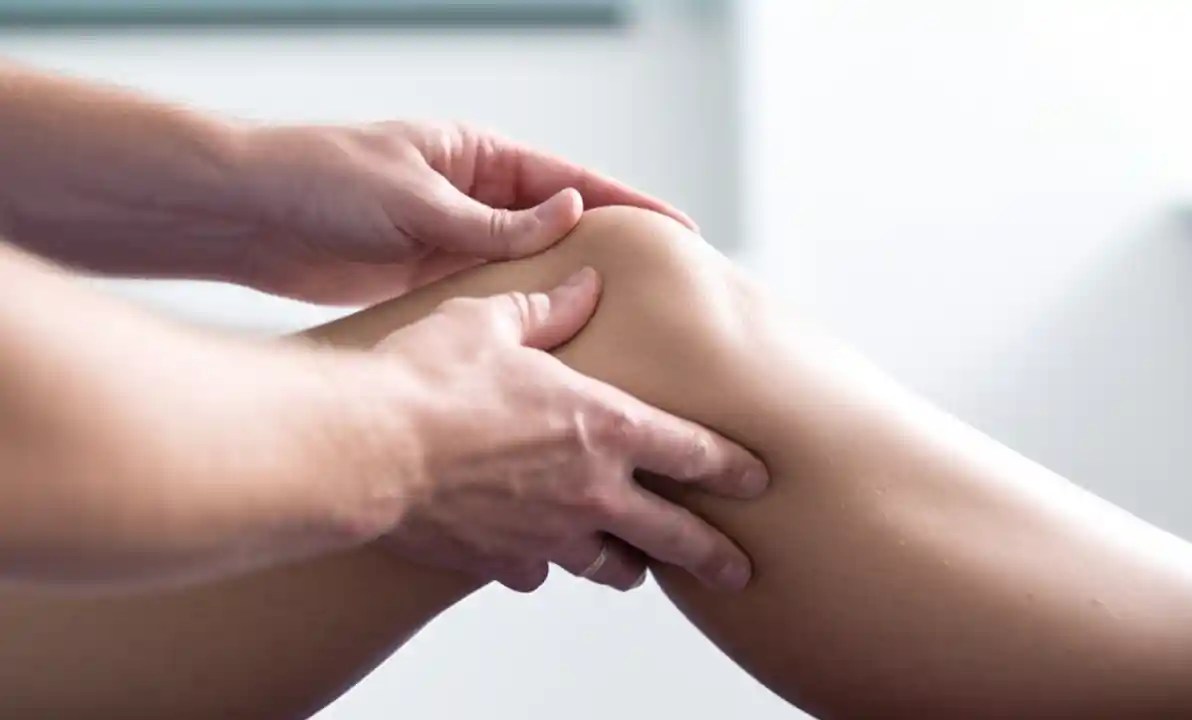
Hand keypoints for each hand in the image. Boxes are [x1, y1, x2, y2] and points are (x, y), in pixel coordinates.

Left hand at [233, 122, 696, 303]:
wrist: (248, 216)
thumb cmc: (321, 179)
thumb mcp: (417, 196)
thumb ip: (491, 218)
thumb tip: (569, 215)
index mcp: (477, 157)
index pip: (569, 180)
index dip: (625, 205)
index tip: (678, 229)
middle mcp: (474, 198)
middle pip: (559, 228)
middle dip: (609, 255)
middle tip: (665, 288)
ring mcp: (453, 241)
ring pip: (528, 270)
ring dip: (566, 295)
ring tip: (621, 328)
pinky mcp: (428, 281)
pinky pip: (489, 300)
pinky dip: (520, 319)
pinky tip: (553, 346)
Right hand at [375, 266, 767, 592]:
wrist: (366, 448)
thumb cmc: (429, 376)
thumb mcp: (494, 320)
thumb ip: (550, 308)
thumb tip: (586, 283)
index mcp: (603, 424)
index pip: (693, 451)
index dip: (733, 466)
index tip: (760, 478)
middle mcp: (588, 489)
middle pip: (673, 534)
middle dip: (713, 553)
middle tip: (738, 569)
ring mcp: (546, 533)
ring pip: (610, 566)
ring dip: (630, 567)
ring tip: (640, 572)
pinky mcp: (499, 560)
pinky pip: (535, 573)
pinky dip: (541, 566)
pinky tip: (537, 561)